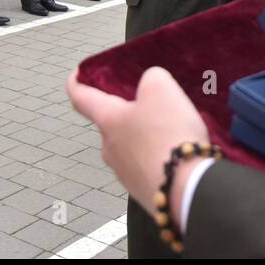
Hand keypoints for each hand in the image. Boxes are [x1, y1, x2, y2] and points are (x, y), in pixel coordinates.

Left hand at [66, 66, 208, 221]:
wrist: (187, 189)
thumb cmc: (169, 134)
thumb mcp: (161, 88)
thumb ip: (151, 78)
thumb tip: (150, 87)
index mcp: (108, 121)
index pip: (81, 97)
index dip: (77, 82)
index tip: (77, 74)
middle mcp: (109, 149)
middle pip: (112, 123)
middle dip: (127, 111)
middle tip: (152, 102)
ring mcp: (124, 173)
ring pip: (131, 145)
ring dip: (146, 135)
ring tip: (174, 129)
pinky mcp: (142, 191)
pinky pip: (147, 165)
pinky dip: (158, 156)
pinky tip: (179, 153)